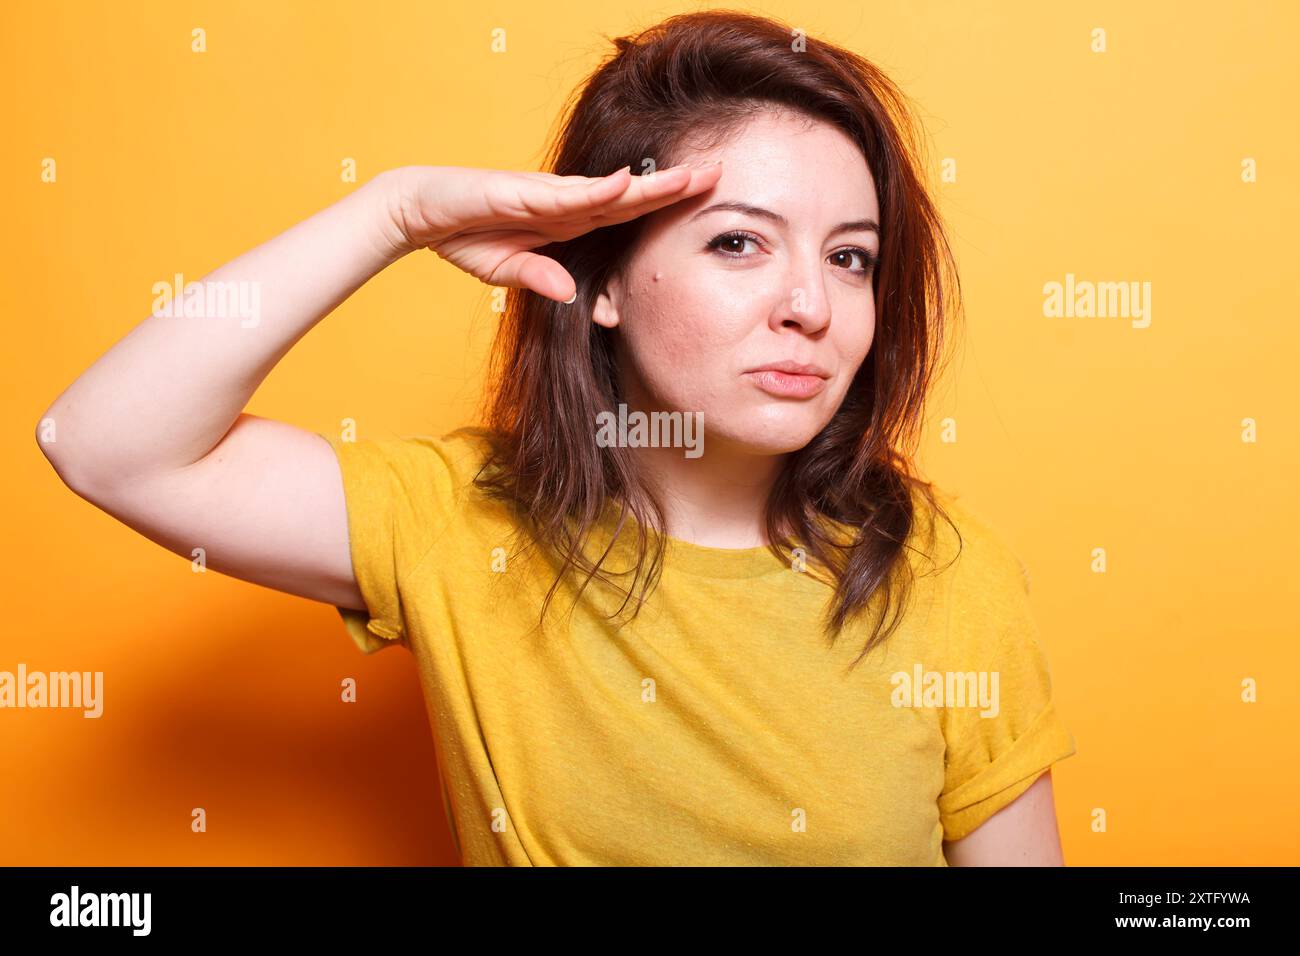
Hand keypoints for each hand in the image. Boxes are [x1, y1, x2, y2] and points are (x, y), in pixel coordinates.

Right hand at [378, 162, 722, 302]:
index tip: (700, 200)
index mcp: (567, 222)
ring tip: (690, 176)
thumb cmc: (465, 236)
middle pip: (629, 196)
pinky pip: (566, 195)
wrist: (419, 214)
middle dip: (673, 186)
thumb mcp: (507, 270)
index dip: (662, 206)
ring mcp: (546, 196)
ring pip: (608, 191)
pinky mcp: (521, 192)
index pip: (625, 214)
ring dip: (649, 184)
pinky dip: (597, 190)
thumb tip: (572, 297)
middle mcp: (564, 204)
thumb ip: (541, 278)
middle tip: (717, 173)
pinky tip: (627, 184)